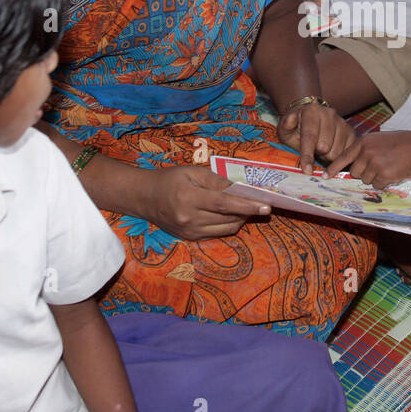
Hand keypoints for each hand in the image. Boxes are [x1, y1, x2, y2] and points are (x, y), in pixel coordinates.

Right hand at [137, 165, 269, 240]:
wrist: (144, 198)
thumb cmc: (170, 179)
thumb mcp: (192, 172)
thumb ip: (217, 181)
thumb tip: (240, 189)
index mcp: (188, 198)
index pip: (224, 204)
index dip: (247, 205)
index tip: (266, 206)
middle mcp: (189, 219)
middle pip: (228, 218)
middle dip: (248, 211)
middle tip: (259, 202)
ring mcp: (189, 232)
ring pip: (226, 229)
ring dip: (240, 218)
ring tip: (245, 206)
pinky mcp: (190, 238)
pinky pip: (217, 233)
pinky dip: (228, 224)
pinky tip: (230, 214)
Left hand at [279, 102, 356, 173]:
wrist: (311, 120)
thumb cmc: (297, 128)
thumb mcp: (286, 128)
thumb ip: (286, 125)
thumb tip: (290, 121)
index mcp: (312, 111)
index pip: (310, 136)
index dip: (307, 155)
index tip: (306, 170)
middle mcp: (329, 113)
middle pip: (324, 147)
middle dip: (316, 153)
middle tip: (313, 149)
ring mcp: (342, 122)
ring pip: (336, 152)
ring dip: (327, 156)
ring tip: (321, 148)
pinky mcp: (351, 132)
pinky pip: (347, 153)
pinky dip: (338, 157)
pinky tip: (331, 150)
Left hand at [326, 131, 410, 188]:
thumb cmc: (399, 144)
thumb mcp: (378, 140)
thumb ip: (364, 150)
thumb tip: (353, 165)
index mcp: (363, 142)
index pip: (343, 157)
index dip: (333, 168)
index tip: (325, 176)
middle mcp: (366, 152)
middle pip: (354, 172)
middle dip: (364, 173)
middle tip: (378, 165)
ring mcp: (374, 164)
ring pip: (365, 180)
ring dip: (375, 178)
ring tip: (387, 166)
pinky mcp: (383, 174)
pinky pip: (377, 185)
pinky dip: (384, 182)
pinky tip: (392, 172)